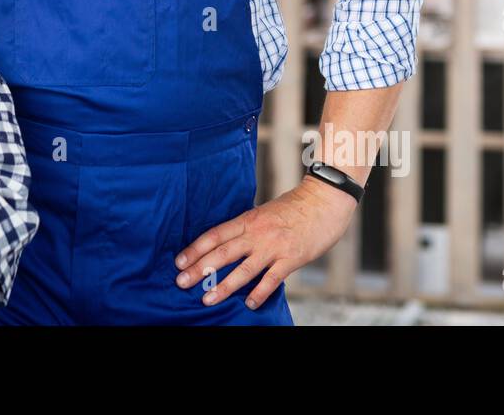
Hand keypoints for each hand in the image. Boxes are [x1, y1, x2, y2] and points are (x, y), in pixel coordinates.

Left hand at [173, 175, 356, 308]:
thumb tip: (230, 243)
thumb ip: (248, 228)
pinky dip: (259, 292)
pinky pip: (272, 279)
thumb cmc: (295, 206)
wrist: (325, 199)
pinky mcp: (292, 258)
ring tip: (207, 298)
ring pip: (243, 269)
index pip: (215, 235)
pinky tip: (249, 303)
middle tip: (181, 282)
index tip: (179, 262)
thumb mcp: (265, 212)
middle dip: (199, 269)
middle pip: (222, 252)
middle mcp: (257, 233)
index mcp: (248, 219)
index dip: (195, 249)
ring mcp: (274, 246)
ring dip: (223, 285)